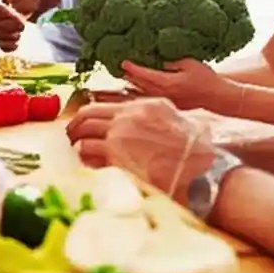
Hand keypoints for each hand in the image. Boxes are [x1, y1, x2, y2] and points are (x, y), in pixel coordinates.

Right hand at [0, 0, 39, 51]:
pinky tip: (17, 44)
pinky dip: (9, 47)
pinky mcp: (4, 41)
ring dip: (9, 36)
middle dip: (8, 25)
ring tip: (19, 34)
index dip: (0, 12)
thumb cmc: (24, 0)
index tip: (12, 11)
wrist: (29, 7)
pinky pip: (2, 46)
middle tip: (22, 24)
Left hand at [66, 98, 215, 204]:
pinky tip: (88, 164)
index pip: (100, 106)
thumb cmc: (192, 146)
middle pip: (86, 117)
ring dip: (77, 145)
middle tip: (70, 137)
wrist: (203, 166)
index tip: (80, 124)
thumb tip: (130, 117)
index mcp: (141, 106)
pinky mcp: (118, 158)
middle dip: (74, 128)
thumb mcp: (172, 116)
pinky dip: (85, 159)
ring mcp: (121, 138)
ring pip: (84, 136)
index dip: (84, 116)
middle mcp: (127, 118)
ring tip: (76, 153)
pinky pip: (90, 155)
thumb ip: (149, 113)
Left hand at [121, 59, 236, 111]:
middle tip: (119, 67)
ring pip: (145, 93)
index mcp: (168, 82)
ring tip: (125, 76)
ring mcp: (167, 101)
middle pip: (141, 85)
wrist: (216, 96)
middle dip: (130, 76)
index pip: (145, 74)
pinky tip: (139, 86)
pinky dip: (144, 91)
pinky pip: (152, 97)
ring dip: (135, 84)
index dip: (133, 68)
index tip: (123, 62)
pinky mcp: (171, 104)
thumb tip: (157, 60)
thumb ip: (170, 63)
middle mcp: (165, 94)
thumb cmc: (205, 77)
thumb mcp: (188, 63)